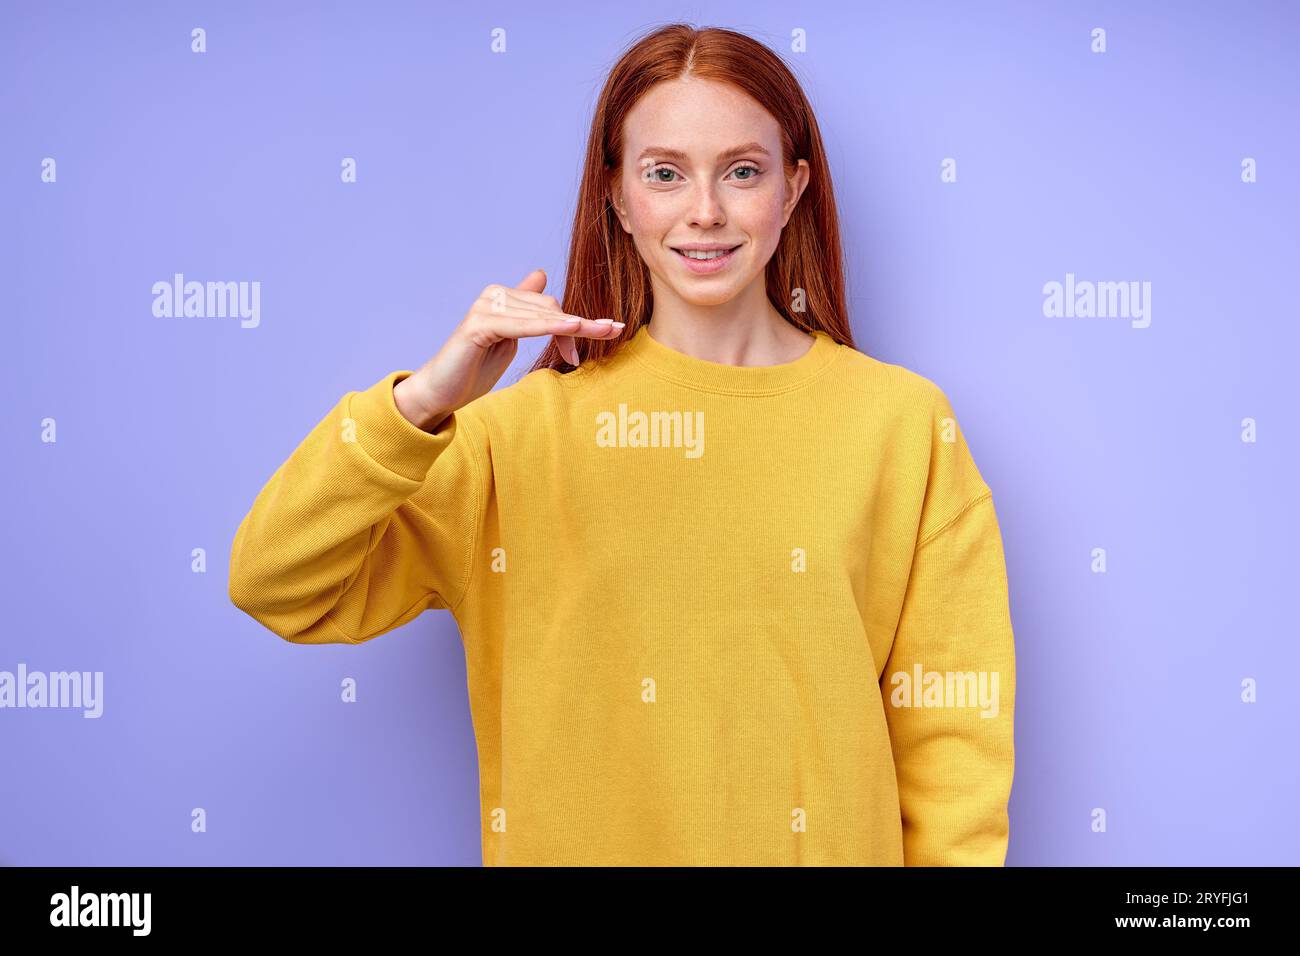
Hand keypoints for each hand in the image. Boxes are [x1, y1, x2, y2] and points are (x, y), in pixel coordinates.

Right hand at [393, 268, 623, 430]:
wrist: (440, 392)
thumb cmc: (474, 369)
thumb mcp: (509, 339)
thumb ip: (527, 312)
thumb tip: (540, 274)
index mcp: (503, 296)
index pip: (550, 304)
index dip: (579, 320)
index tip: (611, 329)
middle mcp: (494, 295)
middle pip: (550, 307)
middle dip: (580, 326)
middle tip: (606, 338)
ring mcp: (485, 307)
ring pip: (540, 315)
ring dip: (571, 328)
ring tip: (597, 337)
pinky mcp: (478, 325)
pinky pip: (521, 326)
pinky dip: (547, 327)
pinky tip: (571, 328)